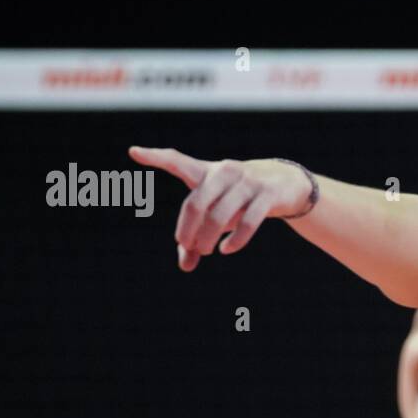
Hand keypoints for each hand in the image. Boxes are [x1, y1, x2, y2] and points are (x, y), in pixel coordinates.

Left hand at [128, 146, 313, 270]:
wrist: (284, 183)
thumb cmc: (240, 199)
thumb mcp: (217, 213)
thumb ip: (198, 235)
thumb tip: (185, 265)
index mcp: (207, 172)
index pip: (177, 161)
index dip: (156, 158)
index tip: (133, 152)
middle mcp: (224, 172)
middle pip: (196, 203)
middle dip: (188, 229)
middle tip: (186, 246)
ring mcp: (247, 182)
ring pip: (220, 216)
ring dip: (208, 237)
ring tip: (206, 250)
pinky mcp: (267, 195)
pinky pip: (248, 222)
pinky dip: (235, 240)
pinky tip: (226, 249)